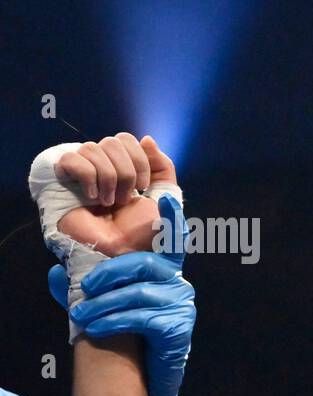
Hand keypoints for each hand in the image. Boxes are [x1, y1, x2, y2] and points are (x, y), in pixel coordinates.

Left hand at [48, 195, 192, 395]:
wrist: (142, 384)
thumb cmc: (126, 340)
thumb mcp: (101, 308)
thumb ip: (80, 290)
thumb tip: (55, 272)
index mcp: (162, 272)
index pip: (170, 241)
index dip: (170, 220)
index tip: (162, 199)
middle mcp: (177, 284)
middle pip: (144, 264)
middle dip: (108, 274)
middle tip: (84, 290)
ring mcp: (181, 306)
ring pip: (139, 293)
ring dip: (104, 305)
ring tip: (80, 318)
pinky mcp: (178, 329)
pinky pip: (143, 317)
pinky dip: (115, 322)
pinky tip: (99, 329)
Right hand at [54, 133, 177, 255]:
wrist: (120, 256)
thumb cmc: (143, 236)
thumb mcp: (166, 201)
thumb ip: (163, 169)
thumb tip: (147, 139)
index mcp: (126, 170)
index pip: (128, 139)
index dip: (140, 160)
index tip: (143, 188)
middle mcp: (104, 168)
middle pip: (114, 141)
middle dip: (126, 172)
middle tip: (124, 200)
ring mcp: (82, 174)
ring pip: (93, 148)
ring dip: (108, 180)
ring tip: (107, 204)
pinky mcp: (62, 181)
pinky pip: (73, 159)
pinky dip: (87, 179)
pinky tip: (90, 198)